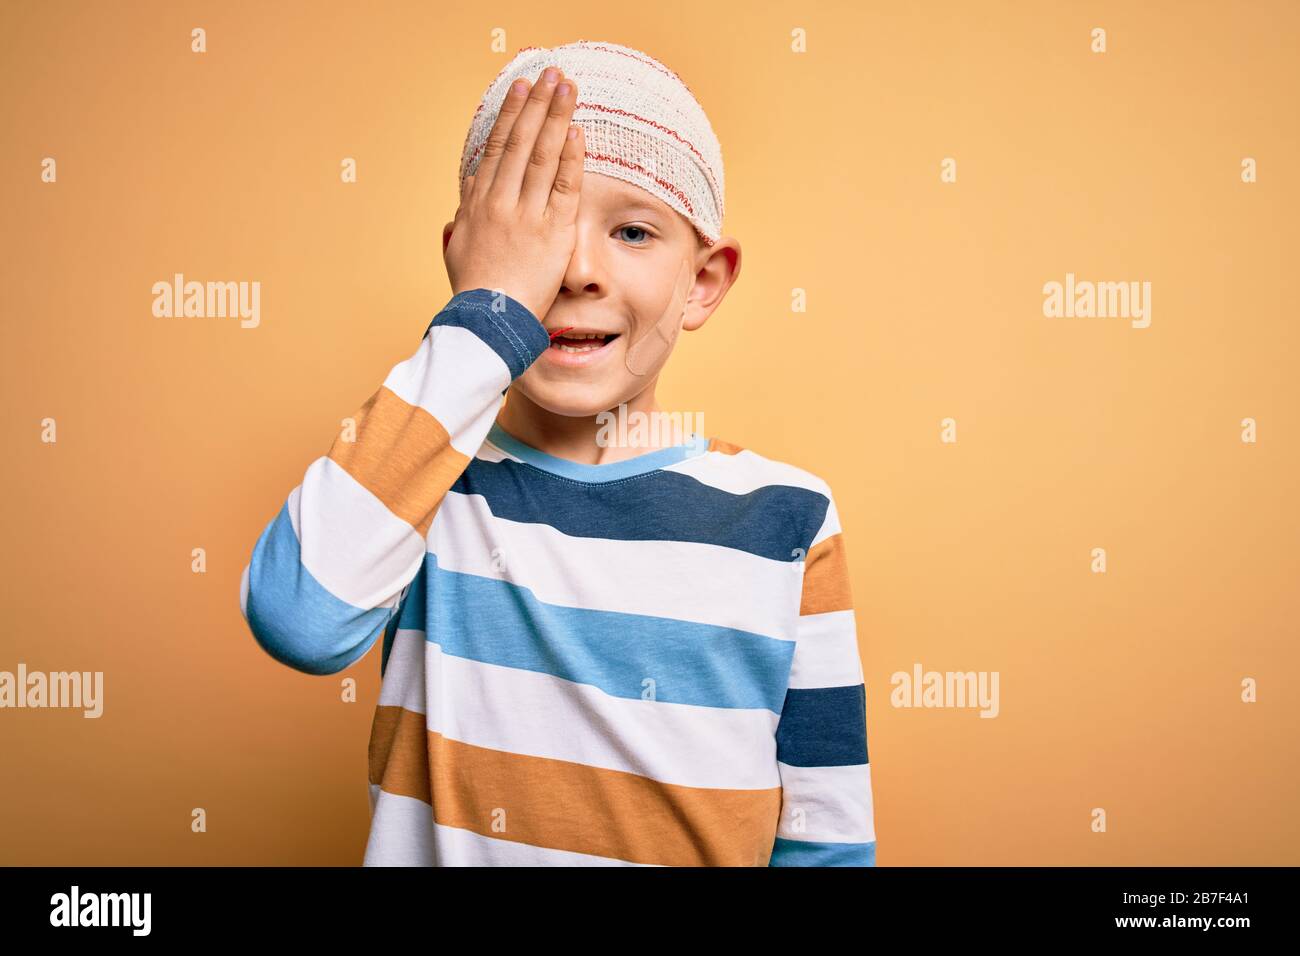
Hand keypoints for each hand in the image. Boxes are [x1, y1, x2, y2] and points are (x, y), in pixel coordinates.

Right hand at [442, 67, 584, 322]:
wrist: (486, 323)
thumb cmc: (472, 297)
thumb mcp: (455, 257)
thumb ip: (456, 234)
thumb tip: (450, 223)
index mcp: (477, 204)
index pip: (495, 149)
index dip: (509, 116)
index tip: (518, 90)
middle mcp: (499, 202)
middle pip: (520, 141)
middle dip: (536, 103)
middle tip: (549, 73)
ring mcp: (526, 214)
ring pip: (543, 154)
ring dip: (556, 116)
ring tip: (567, 87)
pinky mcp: (551, 232)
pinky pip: (565, 186)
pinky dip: (571, 157)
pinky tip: (577, 131)